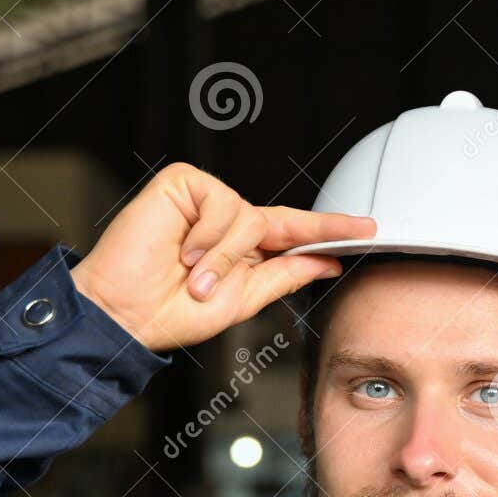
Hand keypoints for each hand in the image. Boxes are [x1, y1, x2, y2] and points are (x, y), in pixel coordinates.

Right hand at [69, 162, 375, 352]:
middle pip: (277, 223)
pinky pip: (220, 205)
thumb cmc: (174, 311)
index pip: (294, 233)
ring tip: (191, 277)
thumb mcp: (242, 299)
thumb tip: (327, 261)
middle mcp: (228, 220)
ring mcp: (206, 199)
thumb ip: (284, 275)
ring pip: (249, 218)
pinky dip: (204, 237)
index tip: (370, 229)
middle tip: (221, 277)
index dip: (330, 230)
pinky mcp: (184, 183)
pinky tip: (180, 252)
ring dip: (222, 257)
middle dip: (256, 254)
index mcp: (244, 248)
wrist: (127, 312)